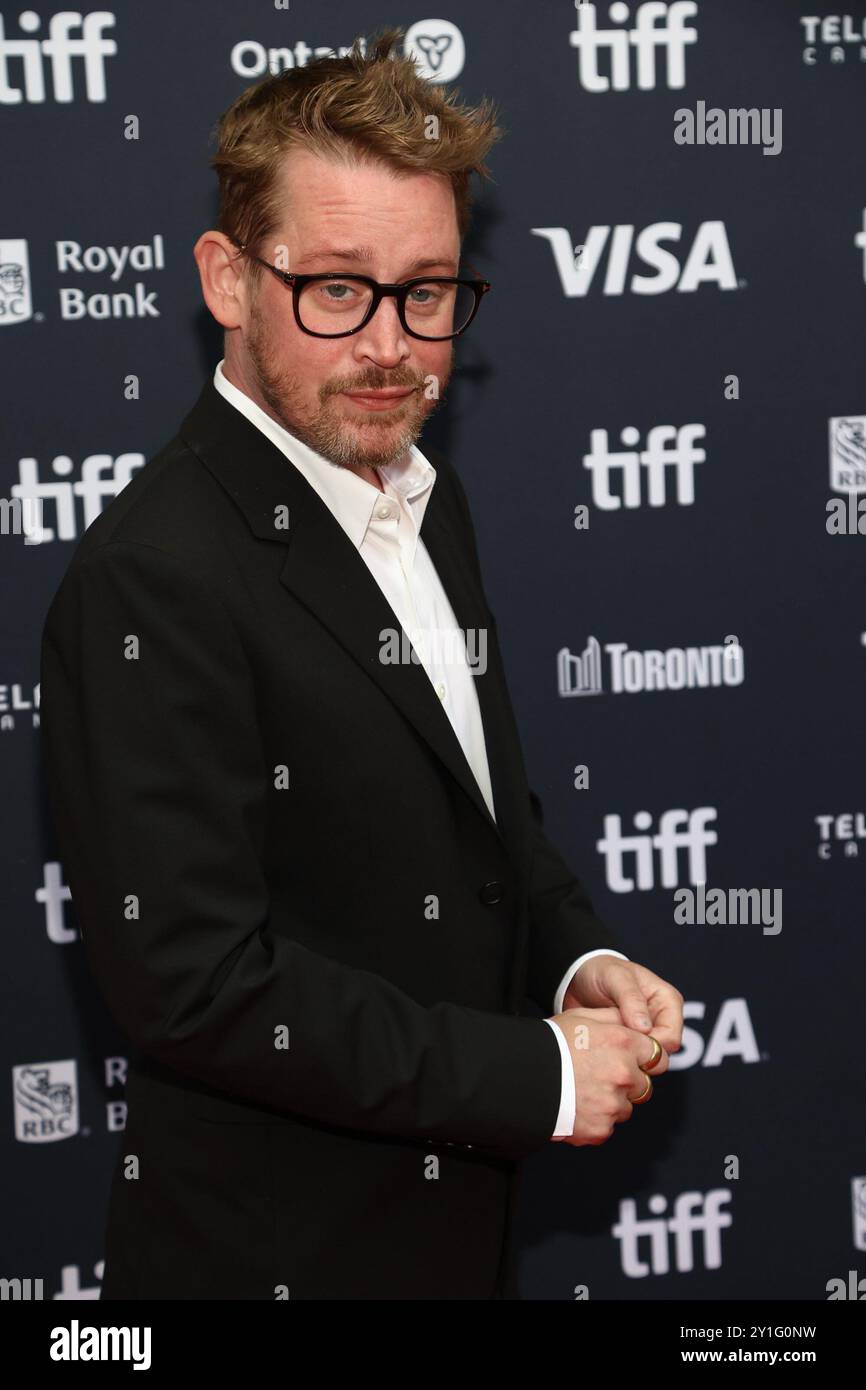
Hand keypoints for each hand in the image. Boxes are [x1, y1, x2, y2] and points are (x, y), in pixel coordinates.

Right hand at [549, 1006, 669, 1147]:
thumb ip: (613, 1018)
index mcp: (623, 1043)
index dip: (644, 1058)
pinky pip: (608, 1125)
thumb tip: (633, 1020)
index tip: (633, 1060)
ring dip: (613, 1101)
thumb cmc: (549, 1044)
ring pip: (626, 1106)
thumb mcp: (581, 1017)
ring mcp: (613, 1104)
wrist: (521, 1079)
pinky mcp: (601, 1128)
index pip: (657, 1055)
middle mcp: (624, 1074)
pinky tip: (577, 1106)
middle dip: (629, 1081)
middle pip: (644, 1083)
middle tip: (601, 1075)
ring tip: (585, 1091)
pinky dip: (597, 1119)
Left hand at [563, 957, 683, 1056]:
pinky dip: (617, 1055)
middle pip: (661, 1052)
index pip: (671, 1037)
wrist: (580, 977)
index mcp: (668, 1001)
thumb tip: (646, 1029)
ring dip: (626, 1054)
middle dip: (638, 1053)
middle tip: (611, 1044)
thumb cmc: (601, 971)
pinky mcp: (631, 1042)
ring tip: (605, 1042)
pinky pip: (630, 1058)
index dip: (651, 1045)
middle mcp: (662, 1019)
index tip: (626, 1042)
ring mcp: (647, 1032)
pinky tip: (602, 1046)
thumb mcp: (616, 977)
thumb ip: (631, 999)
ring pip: (647, 1059)